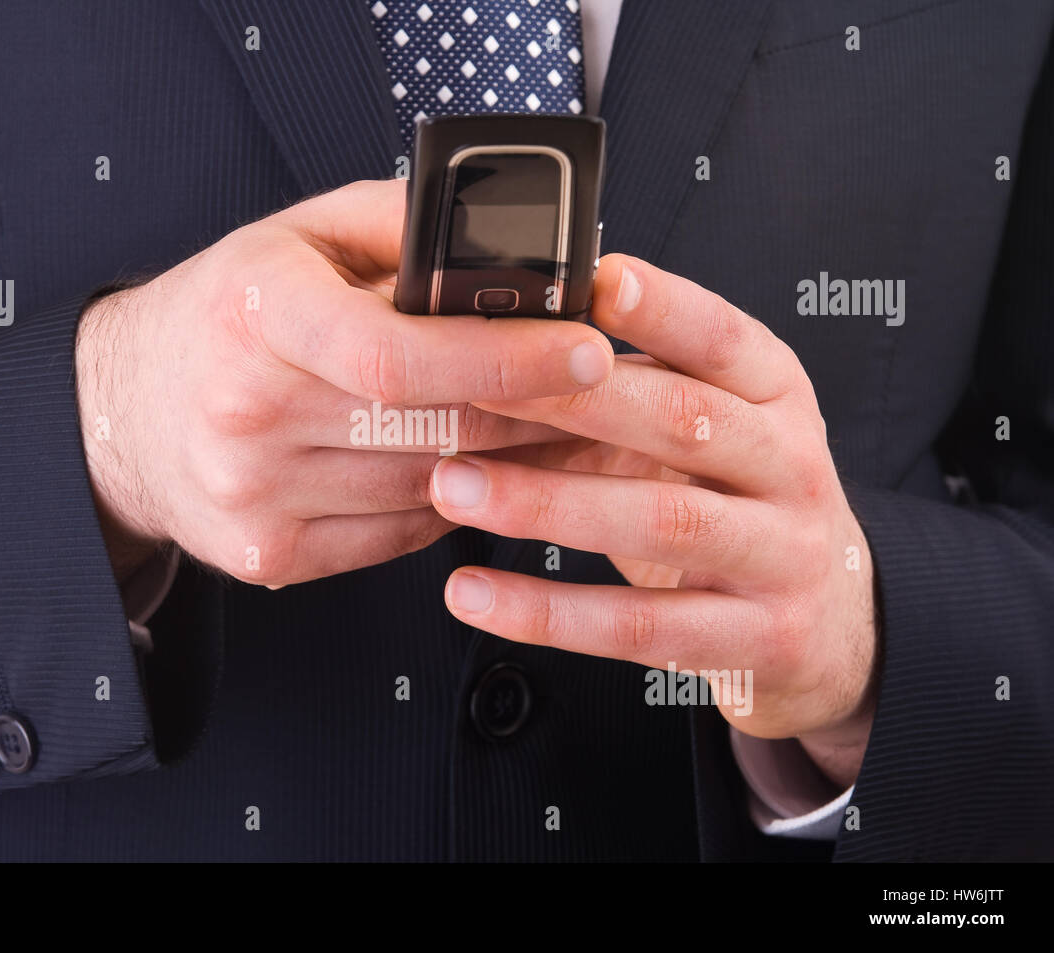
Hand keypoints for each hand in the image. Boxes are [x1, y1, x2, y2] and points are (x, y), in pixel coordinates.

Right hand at [74, 179, 616, 586]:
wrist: (123, 410)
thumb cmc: (226, 314)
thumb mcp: (299, 235)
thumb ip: (401, 228)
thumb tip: (512, 246)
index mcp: (257, 315)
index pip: (395, 354)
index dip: (504, 358)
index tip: (584, 350)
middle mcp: (246, 412)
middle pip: (430, 428)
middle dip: (536, 411)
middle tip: (600, 392)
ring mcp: (253, 497)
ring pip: (428, 489)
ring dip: (508, 462)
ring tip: (548, 426)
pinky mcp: (269, 555)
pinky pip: (400, 536)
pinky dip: (451, 503)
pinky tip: (472, 469)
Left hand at [429, 254, 878, 787]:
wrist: (832, 621)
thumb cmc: (735, 500)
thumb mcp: (709, 431)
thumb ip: (625, 393)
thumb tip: (498, 353)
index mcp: (778, 397)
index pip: (726, 339)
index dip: (665, 309)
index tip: (594, 280)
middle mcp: (792, 468)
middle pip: (686, 422)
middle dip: (575, 402)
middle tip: (476, 387)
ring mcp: (783, 557)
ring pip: (663, 522)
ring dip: (547, 505)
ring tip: (455, 487)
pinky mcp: (756, 641)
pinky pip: (640, 626)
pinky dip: (548, 612)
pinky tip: (474, 593)